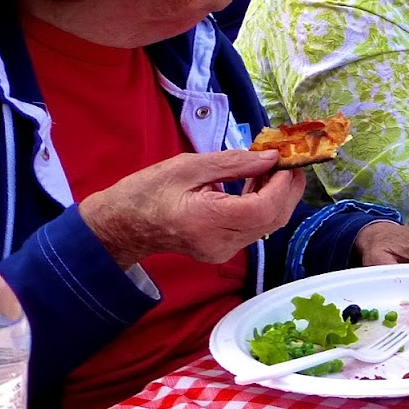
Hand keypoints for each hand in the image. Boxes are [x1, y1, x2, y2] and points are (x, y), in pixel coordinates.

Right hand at [80, 150, 305, 269]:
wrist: (120, 226)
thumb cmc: (146, 193)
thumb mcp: (187, 167)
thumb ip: (232, 163)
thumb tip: (270, 157)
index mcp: (207, 222)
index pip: (263, 209)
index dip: (282, 184)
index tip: (285, 159)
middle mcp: (221, 243)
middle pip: (273, 219)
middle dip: (288, 188)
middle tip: (285, 159)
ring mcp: (223, 251)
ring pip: (268, 224)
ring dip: (278, 194)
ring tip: (268, 166)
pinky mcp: (223, 250)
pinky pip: (255, 228)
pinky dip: (263, 204)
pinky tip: (255, 182)